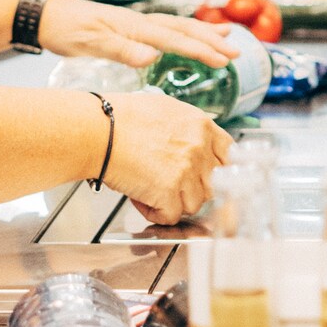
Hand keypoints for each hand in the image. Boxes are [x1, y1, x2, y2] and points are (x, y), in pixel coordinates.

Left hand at [40, 0, 232, 68]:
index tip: (224, 60)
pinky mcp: (132, 29)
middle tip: (238, 51)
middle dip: (212, 41)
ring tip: (228, 35)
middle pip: (185, 30)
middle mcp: (141, 23)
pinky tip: (191, 37)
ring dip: (205, 33)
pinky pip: (168, 31)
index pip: (176, 39)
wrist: (48, 16)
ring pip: (179, 27)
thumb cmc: (67, 29)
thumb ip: (122, 50)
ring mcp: (138, 24)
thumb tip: (151, 58)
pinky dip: (186, 34)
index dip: (201, 50)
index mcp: (136, 27)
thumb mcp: (91, 43)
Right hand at [105, 88, 232, 222]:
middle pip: (213, 184)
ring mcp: (187, 170)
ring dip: (173, 202)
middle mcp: (199, 148)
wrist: (97, 130)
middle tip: (169, 185)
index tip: (204, 176)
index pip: (229, 155)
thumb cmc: (119, 118)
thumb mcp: (165, 111)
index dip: (216, 169)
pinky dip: (155, 213)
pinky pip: (172, 216)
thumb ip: (187, 130)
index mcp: (201, 126)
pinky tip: (140, 198)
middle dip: (192, 189)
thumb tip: (193, 144)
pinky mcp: (169, 191)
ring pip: (195, 204)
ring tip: (149, 189)